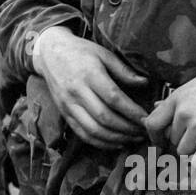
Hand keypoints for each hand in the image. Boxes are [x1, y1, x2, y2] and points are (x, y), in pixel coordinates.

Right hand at [34, 26, 148, 148]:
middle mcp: (77, 91)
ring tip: (132, 138)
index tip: (146, 118)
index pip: (113, 98)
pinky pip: (82, 134)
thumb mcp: (103, 54)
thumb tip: (145, 83)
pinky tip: (116, 143)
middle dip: (127, 128)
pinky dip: (100, 143)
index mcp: (89, 74)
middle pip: (104, 117)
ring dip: (116, 138)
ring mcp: (68, 105)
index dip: (132, 111)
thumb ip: (123, 70)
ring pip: (93, 130)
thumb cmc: (80, 51)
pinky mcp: (64, 113)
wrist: (49, 53)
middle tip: (143, 131)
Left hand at [143, 53, 195, 155]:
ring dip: (195, 152)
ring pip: (184, 153)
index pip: (152, 124)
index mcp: (178, 97)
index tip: (161, 143)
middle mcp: (183, 113)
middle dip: (184, 142)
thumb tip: (156, 105)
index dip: (155, 137)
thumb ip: (179, 98)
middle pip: (172, 140)